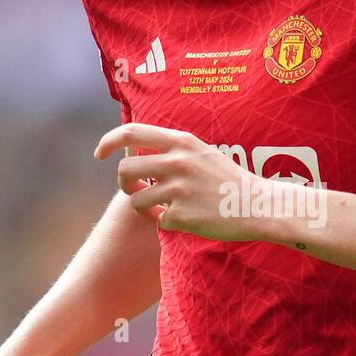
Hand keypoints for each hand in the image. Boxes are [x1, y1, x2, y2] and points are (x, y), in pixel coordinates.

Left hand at [94, 123, 261, 242]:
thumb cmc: (227, 179)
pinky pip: (159, 221)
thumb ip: (170, 149)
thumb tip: (132, 150)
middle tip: (135, 190)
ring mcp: (179, 190)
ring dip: (143, 208)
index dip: (108, 141)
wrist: (257, 205)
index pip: (132, 132)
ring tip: (161, 208)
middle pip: (125, 170)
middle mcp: (178, 163)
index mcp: (182, 142)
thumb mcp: (200, 152)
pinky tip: (184, 219)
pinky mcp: (183, 216)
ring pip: (136, 200)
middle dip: (124, 183)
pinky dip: (166, 222)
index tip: (99, 153)